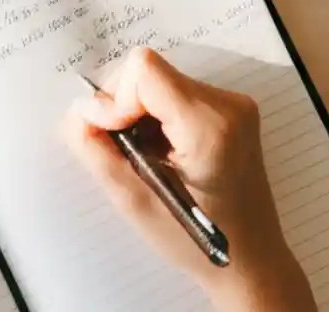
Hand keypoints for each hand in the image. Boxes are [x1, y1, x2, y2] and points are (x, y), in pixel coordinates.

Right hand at [65, 48, 316, 311]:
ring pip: (158, 81)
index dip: (115, 100)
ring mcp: (233, 103)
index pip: (143, 69)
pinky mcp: (231, 109)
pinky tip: (164, 153)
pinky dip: (156, 117)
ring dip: (139, 114)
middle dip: (124, 108)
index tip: (117, 139)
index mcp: (209, 126)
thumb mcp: (133, 201)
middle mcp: (228, 104)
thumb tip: (78, 110)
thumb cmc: (195, 240)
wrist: (251, 259)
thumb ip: (95, 149)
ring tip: (150, 158)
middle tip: (130, 154)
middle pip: (149, 71)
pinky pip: (174, 91)